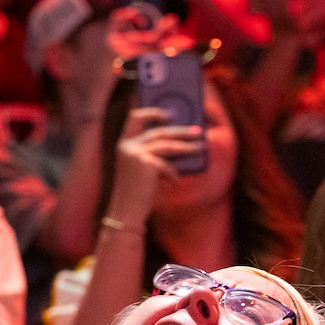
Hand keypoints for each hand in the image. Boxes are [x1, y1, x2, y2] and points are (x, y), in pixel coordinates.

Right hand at [106, 107, 202, 224]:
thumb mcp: (142, 169)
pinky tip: (175, 181)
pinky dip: (173, 173)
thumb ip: (154, 154)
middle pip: (159, 130)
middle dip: (181, 130)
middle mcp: (127, 146)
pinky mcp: (145, 164)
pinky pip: (167, 164)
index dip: (152, 112)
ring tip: (201, 147)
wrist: (125, 212)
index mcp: (123, 144)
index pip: (135, 117)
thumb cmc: (136, 192)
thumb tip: (180, 143)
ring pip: (167, 144)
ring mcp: (135, 153)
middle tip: (198, 131)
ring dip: (187, 146)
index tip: (169, 113)